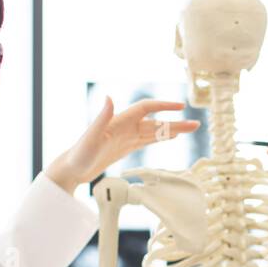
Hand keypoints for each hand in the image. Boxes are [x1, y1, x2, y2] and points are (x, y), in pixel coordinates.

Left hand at [45, 99, 199, 193]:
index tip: (181, 106)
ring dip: (172, 130)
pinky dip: (160, 137)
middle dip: (176, 123)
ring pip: (153, 132)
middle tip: (196, 125)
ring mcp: (125, 137)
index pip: (146, 109)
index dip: (164, 106)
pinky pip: (146, 140)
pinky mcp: (124, 148)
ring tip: (190, 129)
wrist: (70, 169)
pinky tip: (170, 136)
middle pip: (155, 122)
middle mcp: (124, 127)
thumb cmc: (78, 155)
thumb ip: (101, 117)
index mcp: (119, 121)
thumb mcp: (90, 137)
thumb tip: (109, 97)